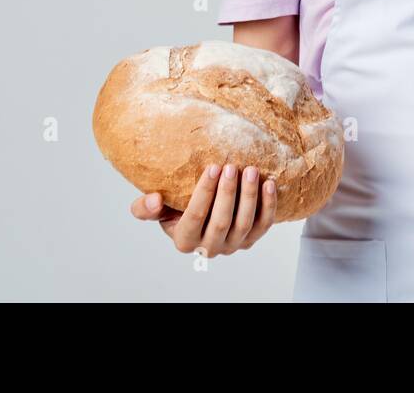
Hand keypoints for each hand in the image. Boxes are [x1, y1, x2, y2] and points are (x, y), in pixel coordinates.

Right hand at [129, 163, 277, 257]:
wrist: (201, 217)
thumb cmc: (176, 209)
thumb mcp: (156, 210)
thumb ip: (145, 208)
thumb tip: (155, 199)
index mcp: (185, 241)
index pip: (195, 217)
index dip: (204, 192)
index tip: (212, 167)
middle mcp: (210, 247)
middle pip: (222, 221)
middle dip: (228, 192)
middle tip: (231, 166)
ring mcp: (233, 245)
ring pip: (245, 223)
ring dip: (249, 196)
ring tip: (251, 170)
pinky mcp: (251, 239)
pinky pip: (263, 224)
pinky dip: (268, 205)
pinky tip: (268, 184)